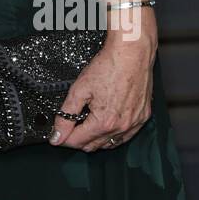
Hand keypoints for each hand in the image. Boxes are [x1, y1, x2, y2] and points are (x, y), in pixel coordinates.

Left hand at [47, 32, 155, 152]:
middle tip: (69, 127)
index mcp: (104, 122)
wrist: (132, 54)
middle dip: (78, 139)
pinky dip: (112, 135)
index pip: (78, 142)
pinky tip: (104, 125)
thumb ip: (66, 114)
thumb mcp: (79, 89)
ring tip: (85, 124)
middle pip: (93, 146)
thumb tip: (57, 135)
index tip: (56, 135)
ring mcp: (134, 124)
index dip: (63, 139)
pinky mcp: (142, 118)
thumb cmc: (108, 67)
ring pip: (109, 144)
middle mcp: (121, 127)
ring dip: (95, 139)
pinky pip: (125, 136)